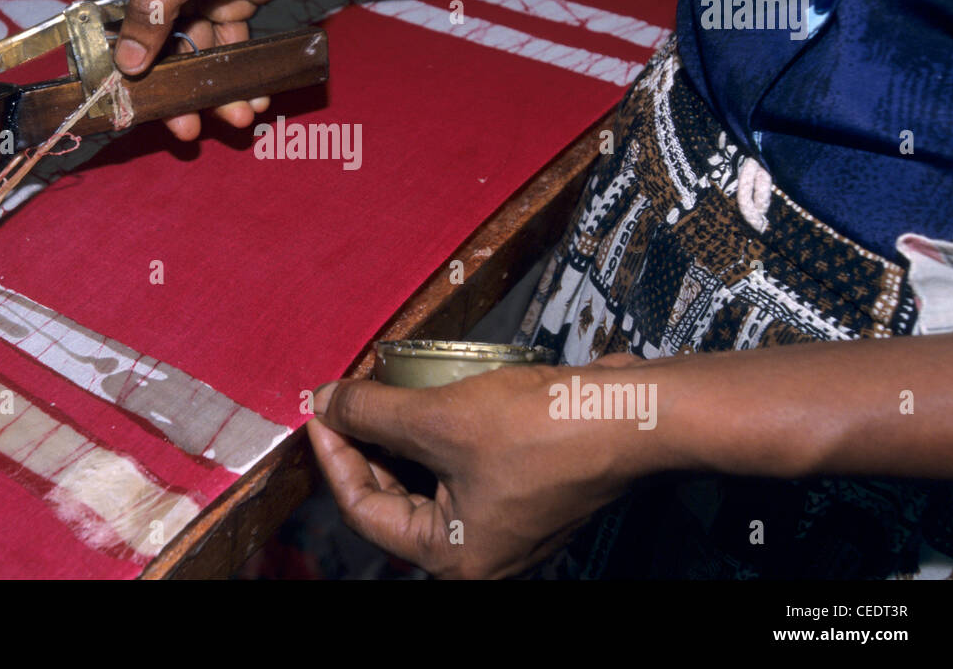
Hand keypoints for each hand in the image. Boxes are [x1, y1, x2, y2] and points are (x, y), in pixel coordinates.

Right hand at [94, 0, 336, 139]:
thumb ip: (155, 8)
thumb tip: (124, 62)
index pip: (109, 16)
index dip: (115, 60)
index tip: (126, 103)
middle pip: (154, 45)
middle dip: (173, 87)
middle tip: (186, 129)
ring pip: (193, 53)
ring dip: (212, 87)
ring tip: (236, 117)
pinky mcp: (230, 4)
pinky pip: (225, 47)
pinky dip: (237, 72)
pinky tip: (254, 96)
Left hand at [306, 354, 652, 577]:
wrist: (632, 414)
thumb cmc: (545, 429)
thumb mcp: (439, 419)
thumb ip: (372, 413)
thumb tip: (324, 402)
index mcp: (454, 559)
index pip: (364, 510)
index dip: (335, 454)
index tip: (321, 409)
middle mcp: (478, 552)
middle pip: (393, 497)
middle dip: (366, 444)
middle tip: (345, 398)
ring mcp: (503, 521)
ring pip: (426, 478)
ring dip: (400, 436)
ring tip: (379, 392)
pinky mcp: (523, 488)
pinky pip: (460, 465)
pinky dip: (437, 435)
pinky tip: (424, 397)